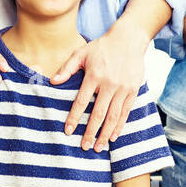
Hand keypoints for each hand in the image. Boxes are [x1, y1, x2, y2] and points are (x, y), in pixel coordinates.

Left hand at [50, 26, 146, 150]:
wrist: (128, 39)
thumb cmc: (102, 47)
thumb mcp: (81, 53)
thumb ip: (67, 68)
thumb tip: (52, 82)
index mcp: (94, 76)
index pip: (81, 101)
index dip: (74, 118)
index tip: (68, 131)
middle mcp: (109, 84)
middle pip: (98, 113)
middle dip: (90, 132)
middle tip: (84, 147)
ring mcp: (123, 88)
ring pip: (113, 116)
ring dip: (105, 134)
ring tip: (98, 147)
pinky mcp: (133, 90)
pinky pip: (126, 112)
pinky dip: (120, 126)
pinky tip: (113, 136)